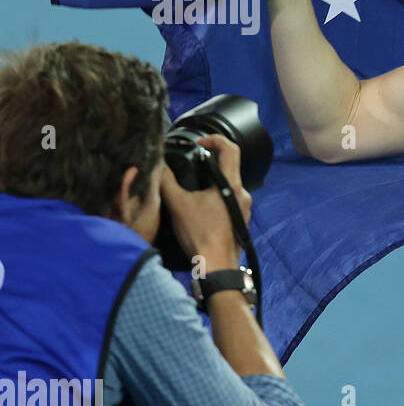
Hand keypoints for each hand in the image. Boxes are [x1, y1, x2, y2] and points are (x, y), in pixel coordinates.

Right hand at [160, 134, 252, 268]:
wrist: (217, 266)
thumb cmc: (201, 235)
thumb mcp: (178, 204)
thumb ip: (166, 181)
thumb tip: (157, 165)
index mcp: (232, 184)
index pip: (231, 148)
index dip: (214, 139)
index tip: (199, 142)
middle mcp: (243, 193)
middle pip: (229, 166)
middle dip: (209, 160)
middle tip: (191, 162)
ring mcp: (243, 208)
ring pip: (228, 184)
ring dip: (211, 180)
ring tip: (191, 185)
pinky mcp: (239, 219)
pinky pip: (229, 199)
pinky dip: (215, 195)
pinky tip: (199, 205)